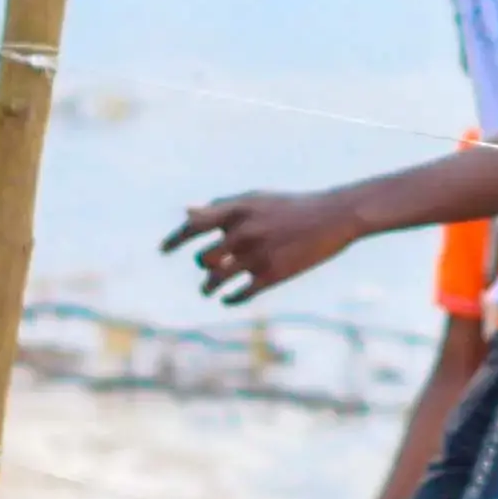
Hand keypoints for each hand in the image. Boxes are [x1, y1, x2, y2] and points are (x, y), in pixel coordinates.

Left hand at [167, 187, 362, 304]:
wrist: (334, 216)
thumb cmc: (292, 206)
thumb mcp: (256, 199)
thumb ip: (221, 206)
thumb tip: (187, 212)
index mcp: (237, 209)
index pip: (193, 226)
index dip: (175, 239)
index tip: (163, 250)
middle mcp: (242, 232)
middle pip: (204, 258)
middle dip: (204, 265)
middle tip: (207, 268)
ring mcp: (256, 255)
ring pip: (217, 279)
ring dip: (209, 287)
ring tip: (208, 291)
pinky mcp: (272, 275)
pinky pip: (240, 294)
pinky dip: (230, 299)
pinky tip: (228, 299)